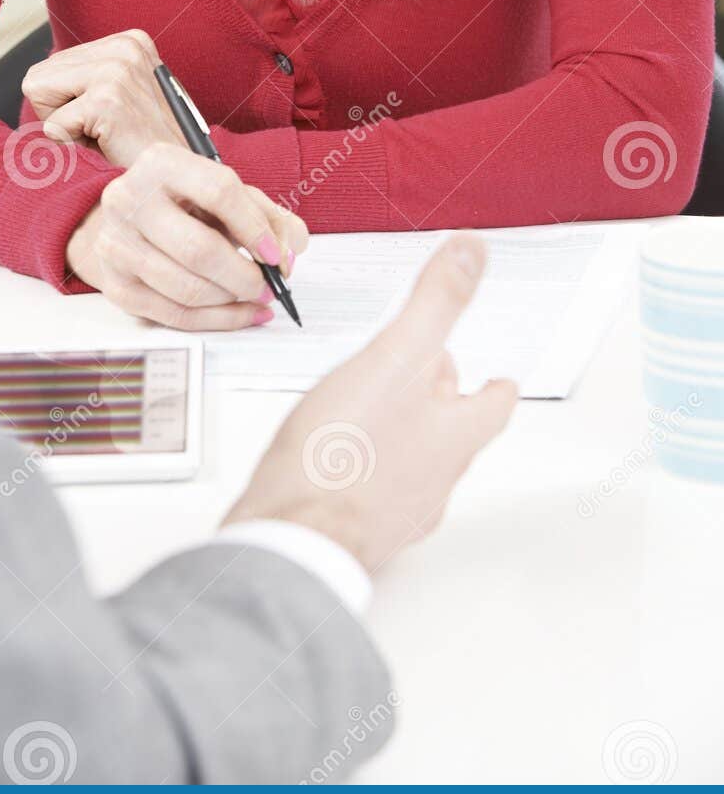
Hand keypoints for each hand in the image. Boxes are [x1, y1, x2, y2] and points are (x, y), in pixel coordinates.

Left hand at [22, 29, 185, 167]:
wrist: (178, 185)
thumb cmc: (144, 148)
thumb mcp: (119, 97)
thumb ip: (84, 79)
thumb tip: (33, 81)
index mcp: (128, 41)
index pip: (52, 65)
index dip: (67, 102)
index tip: (106, 118)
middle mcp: (124, 46)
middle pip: (40, 77)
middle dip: (61, 113)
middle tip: (106, 132)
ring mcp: (117, 70)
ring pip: (39, 94)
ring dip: (65, 128)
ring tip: (107, 137)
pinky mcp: (107, 99)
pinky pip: (52, 126)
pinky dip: (72, 146)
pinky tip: (109, 147)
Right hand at [65, 143, 308, 329]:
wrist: (132, 217)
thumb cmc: (188, 203)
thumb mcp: (229, 194)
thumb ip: (270, 216)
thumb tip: (288, 253)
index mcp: (160, 163)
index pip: (218, 191)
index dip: (254, 227)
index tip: (275, 254)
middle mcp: (128, 199)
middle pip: (198, 249)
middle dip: (244, 275)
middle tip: (267, 285)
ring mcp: (115, 244)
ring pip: (187, 288)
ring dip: (232, 300)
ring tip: (254, 296)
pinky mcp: (115, 284)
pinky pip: (174, 315)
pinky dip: (217, 320)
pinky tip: (240, 313)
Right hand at [224, 232, 517, 572]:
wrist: (291, 540)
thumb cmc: (342, 456)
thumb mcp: (394, 359)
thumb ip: (435, 304)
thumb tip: (473, 253)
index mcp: (452, 437)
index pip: (492, 408)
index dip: (496, 388)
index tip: (501, 379)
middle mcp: (434, 480)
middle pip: (453, 436)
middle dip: (445, 405)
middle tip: (438, 383)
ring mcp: (395, 512)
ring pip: (416, 468)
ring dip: (409, 439)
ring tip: (388, 417)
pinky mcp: (353, 531)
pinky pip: (374, 496)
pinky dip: (369, 472)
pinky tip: (341, 462)